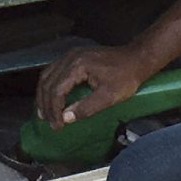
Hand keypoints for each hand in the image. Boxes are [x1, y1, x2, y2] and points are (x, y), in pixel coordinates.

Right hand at [34, 45, 150, 127]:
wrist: (136, 59)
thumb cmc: (126, 77)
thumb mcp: (109, 96)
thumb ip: (86, 108)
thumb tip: (66, 118)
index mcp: (77, 66)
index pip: (56, 90)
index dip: (54, 110)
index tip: (57, 125)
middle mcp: (69, 57)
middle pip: (47, 83)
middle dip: (46, 105)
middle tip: (49, 122)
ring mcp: (70, 55)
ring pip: (47, 76)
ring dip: (44, 95)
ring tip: (44, 113)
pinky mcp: (73, 57)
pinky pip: (53, 71)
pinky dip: (49, 86)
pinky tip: (50, 97)